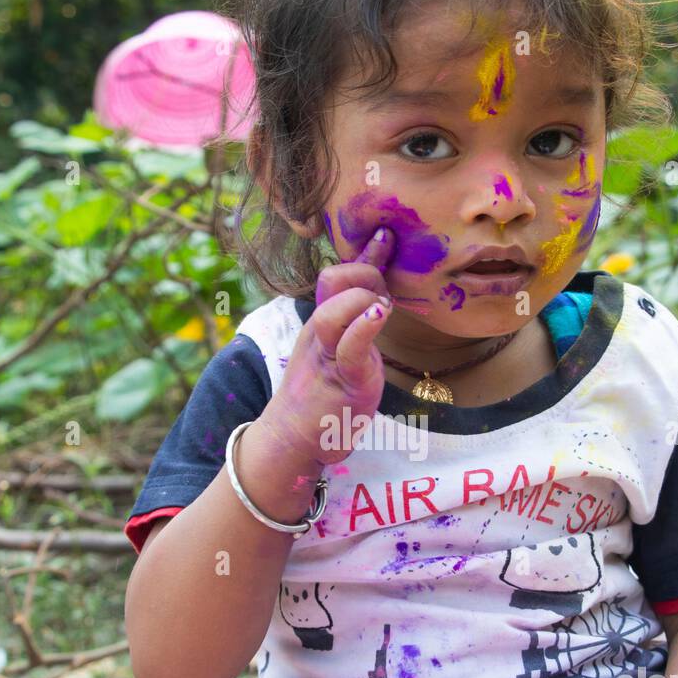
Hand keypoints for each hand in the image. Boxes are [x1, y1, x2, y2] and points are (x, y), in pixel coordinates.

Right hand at [263, 227, 397, 466]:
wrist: (289, 442)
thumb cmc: (321, 399)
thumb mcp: (339, 353)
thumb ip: (356, 326)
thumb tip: (377, 302)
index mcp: (321, 322)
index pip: (338, 275)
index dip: (366, 254)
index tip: (387, 236)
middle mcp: (320, 332)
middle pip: (334, 279)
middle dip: (366, 275)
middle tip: (383, 300)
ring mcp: (328, 356)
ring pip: (334, 310)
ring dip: (363, 300)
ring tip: (379, 311)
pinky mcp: (343, 381)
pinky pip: (350, 347)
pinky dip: (364, 327)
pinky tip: (377, 317)